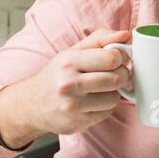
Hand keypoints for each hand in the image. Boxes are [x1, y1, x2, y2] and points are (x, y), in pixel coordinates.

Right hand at [0, 29, 132, 141]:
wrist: (32, 103)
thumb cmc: (59, 74)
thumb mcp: (75, 51)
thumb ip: (101, 39)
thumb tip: (126, 35)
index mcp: (68, 62)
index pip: (112, 58)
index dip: (120, 58)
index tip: (115, 60)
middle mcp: (68, 84)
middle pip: (117, 79)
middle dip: (121, 76)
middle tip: (112, 75)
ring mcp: (72, 106)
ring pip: (114, 98)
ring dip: (113, 94)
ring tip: (99, 90)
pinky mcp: (77, 122)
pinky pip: (107, 113)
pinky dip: (104, 107)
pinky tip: (91, 103)